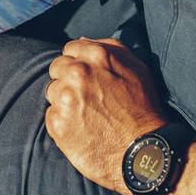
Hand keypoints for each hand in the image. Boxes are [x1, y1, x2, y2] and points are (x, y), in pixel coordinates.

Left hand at [44, 37, 168, 194]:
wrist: (144, 153)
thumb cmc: (144, 109)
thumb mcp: (137, 69)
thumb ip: (109, 48)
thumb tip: (82, 41)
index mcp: (97, 55)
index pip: (70, 49)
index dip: (79, 63)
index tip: (89, 77)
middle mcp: (78, 73)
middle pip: (58, 68)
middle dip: (69, 80)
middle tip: (89, 98)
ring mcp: (65, 99)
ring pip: (52, 92)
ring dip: (65, 101)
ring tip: (88, 115)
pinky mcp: (57, 124)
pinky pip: (51, 116)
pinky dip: (63, 122)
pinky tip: (83, 129)